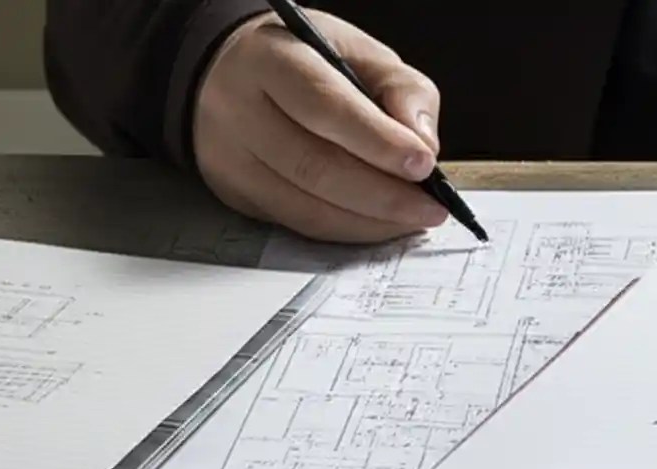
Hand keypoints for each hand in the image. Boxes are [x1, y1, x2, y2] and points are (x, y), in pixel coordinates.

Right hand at [193, 10, 447, 242]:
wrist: (227, 73)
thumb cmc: (302, 61)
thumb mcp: (356, 51)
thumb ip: (400, 88)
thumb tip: (424, 142)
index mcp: (270, 60)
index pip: (324, 105)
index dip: (378, 140)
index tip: (423, 163)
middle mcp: (238, 109)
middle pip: (315, 167)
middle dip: (383, 195)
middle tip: (430, 206)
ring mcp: (230, 158)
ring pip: (306, 208)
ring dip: (370, 222)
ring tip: (413, 218)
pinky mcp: (236, 194)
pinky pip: (298, 224)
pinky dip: (348, 230)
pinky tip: (379, 223)